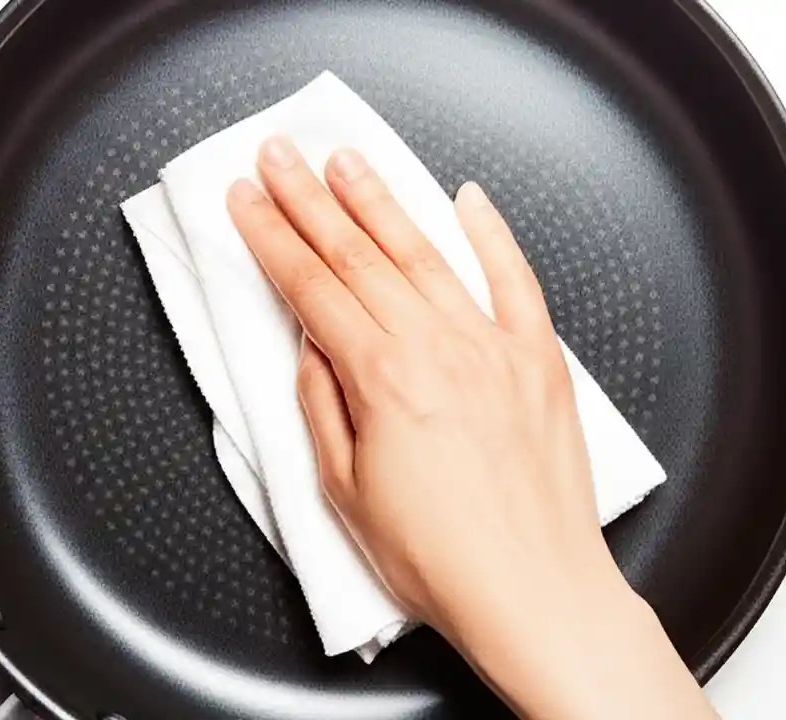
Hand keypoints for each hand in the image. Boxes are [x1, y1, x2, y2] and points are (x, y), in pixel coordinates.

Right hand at [228, 138, 715, 718]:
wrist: (533, 593)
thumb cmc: (439, 559)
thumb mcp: (343, 492)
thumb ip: (322, 407)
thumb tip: (312, 350)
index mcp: (382, 379)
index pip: (311, 288)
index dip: (271, 238)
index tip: (246, 201)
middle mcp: (438, 348)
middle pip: (358, 256)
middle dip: (310, 200)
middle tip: (281, 157)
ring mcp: (493, 347)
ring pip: (425, 254)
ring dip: (380, 202)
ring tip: (347, 162)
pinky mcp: (539, 360)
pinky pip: (515, 280)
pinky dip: (493, 235)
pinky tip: (469, 200)